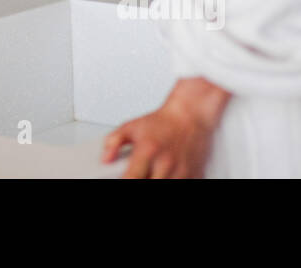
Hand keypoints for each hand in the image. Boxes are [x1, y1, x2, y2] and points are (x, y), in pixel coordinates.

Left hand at [101, 77, 230, 177]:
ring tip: (151, 172)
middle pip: (148, 184)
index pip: (131, 178)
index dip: (123, 181)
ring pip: (165, 186)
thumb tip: (105, 159)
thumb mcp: (131, 126)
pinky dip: (170, 179)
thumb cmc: (163, 122)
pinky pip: (182, 184)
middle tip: (138, 173)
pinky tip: (165, 173)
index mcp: (148, 151)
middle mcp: (166, 163)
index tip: (121, 178)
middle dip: (140, 180)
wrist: (191, 114)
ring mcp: (182, 172)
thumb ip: (113, 142)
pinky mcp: (195, 175)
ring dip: (156, 180)